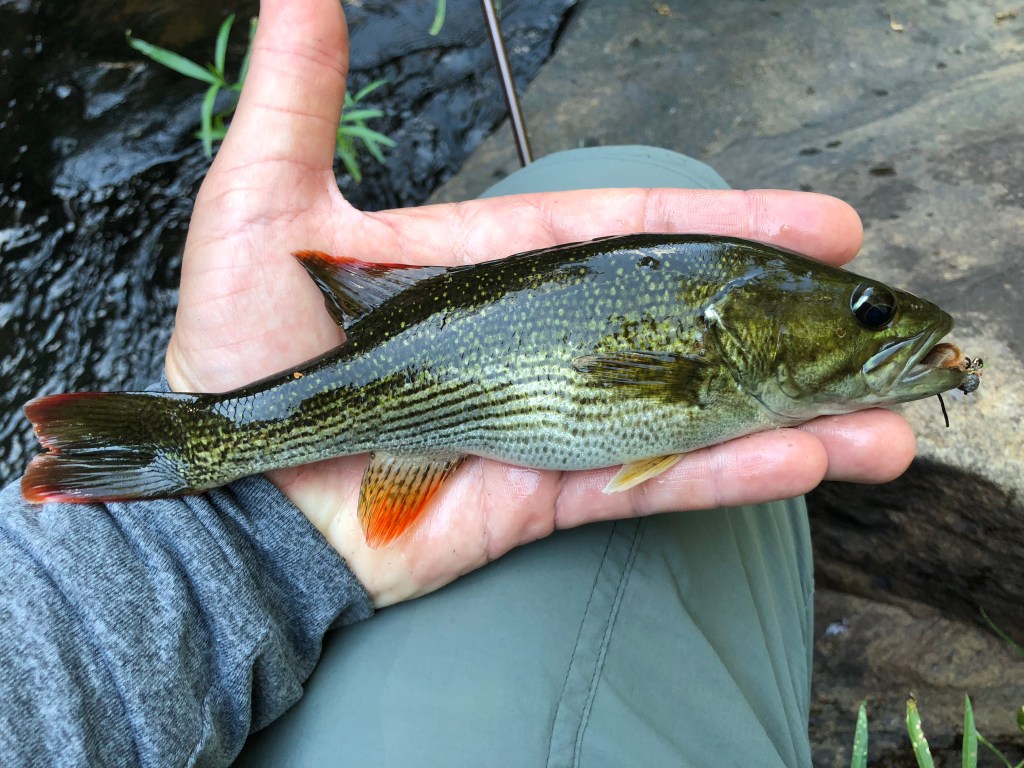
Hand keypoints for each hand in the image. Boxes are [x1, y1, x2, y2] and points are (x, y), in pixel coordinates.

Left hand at [165, 0, 913, 606]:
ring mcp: (551, 418)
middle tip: (884, 325)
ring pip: (690, 413)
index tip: (814, 224)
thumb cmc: (239, 352)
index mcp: (492, 268)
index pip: (627, 233)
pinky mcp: (546, 495)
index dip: (720, 223)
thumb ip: (301, 103)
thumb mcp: (261, 209)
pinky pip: (651, 482)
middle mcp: (538, 339)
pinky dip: (724, 474)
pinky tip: (807, 462)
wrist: (236, 498)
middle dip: (786, 326)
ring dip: (792, 421)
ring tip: (887, 427)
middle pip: (685, 324)